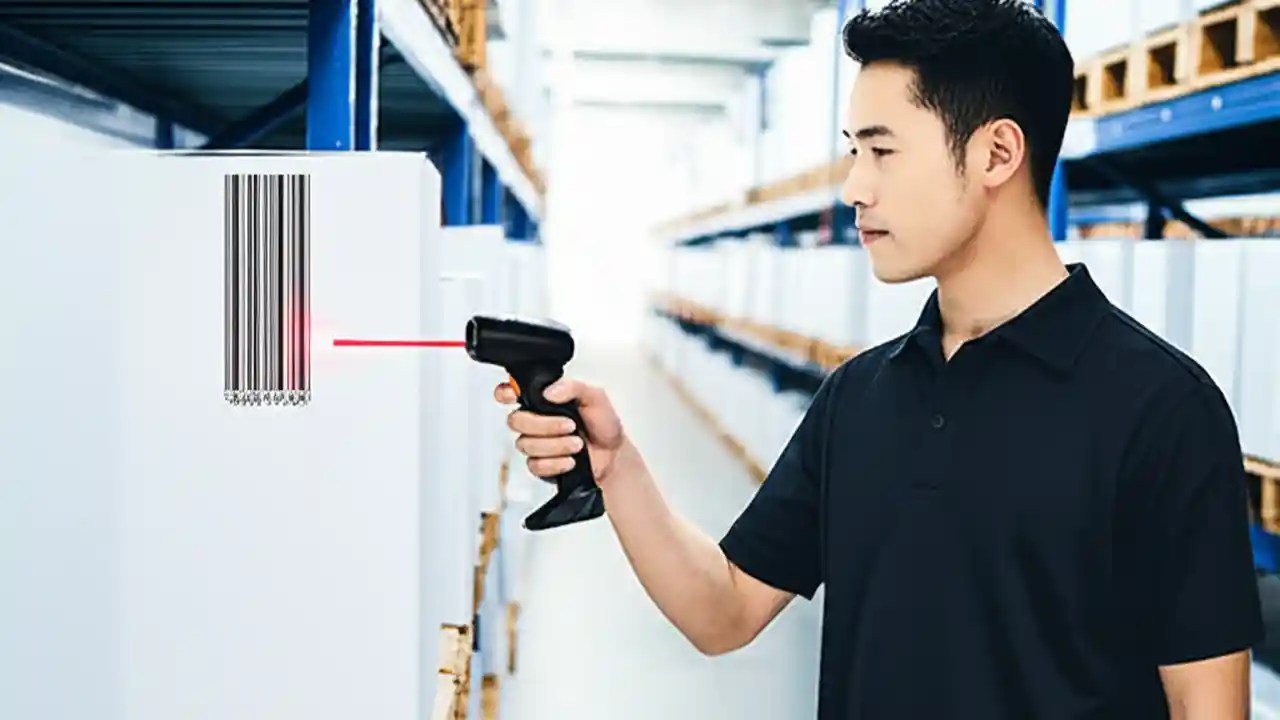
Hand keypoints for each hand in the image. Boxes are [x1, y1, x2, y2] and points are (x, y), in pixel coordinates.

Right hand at [495, 377, 625, 485]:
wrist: (613, 455)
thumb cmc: (603, 424)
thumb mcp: (595, 396)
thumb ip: (573, 387)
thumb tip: (549, 391)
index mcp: (543, 399)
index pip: (509, 391)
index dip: (505, 392)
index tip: (514, 395)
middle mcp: (535, 420)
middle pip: (515, 420)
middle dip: (545, 425)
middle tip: (570, 425)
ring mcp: (535, 443)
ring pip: (526, 444)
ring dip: (556, 445)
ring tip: (577, 443)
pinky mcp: (539, 465)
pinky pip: (535, 465)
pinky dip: (556, 463)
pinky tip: (571, 460)